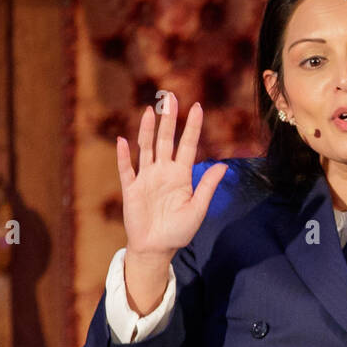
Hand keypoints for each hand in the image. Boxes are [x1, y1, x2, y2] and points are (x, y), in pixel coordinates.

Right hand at [117, 93, 226, 313]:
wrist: (156, 249)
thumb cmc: (178, 232)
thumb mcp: (198, 209)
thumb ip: (207, 186)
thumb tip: (224, 165)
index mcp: (181, 175)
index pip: (187, 145)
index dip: (193, 127)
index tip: (197, 107)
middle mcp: (163, 172)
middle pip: (166, 140)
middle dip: (169, 120)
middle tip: (171, 98)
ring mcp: (146, 179)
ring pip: (147, 148)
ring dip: (147, 130)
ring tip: (150, 111)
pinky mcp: (132, 190)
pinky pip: (127, 169)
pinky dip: (124, 156)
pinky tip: (123, 141)